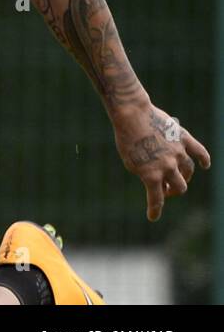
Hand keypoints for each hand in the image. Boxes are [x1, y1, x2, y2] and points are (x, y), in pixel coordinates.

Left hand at [111, 102, 210, 220]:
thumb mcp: (130, 162)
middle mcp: (168, 166)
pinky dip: (204, 159)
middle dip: (173, 191)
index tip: (152, 216)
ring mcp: (178, 153)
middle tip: (166, 189)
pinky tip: (205, 164)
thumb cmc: (126, 138)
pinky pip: (200, 152)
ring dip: (184, 176)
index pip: (156, 199)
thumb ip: (145, 174)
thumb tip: (158, 184)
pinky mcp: (184, 139)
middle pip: (179, 187)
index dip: (155, 210)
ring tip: (177, 177)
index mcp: (151, 175)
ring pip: (188, 171)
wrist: (132, 114)